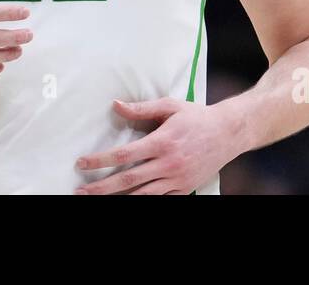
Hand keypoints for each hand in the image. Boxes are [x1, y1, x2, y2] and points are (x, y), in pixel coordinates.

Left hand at [74, 98, 238, 193]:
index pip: (124, 154)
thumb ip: (141, 108)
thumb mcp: (170, 106)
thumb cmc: (196, 117)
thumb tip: (116, 106)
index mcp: (162, 142)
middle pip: (128, 180)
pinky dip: (142, 201)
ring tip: (97, 199)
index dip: (100, 160)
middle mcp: (168, 164)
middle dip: (102, 187)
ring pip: (142, 195)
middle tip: (80, 191)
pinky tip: (126, 201)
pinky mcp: (184, 188)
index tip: (82, 163)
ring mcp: (177, 179)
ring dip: (118, 199)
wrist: (228, 133)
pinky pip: (159, 200)